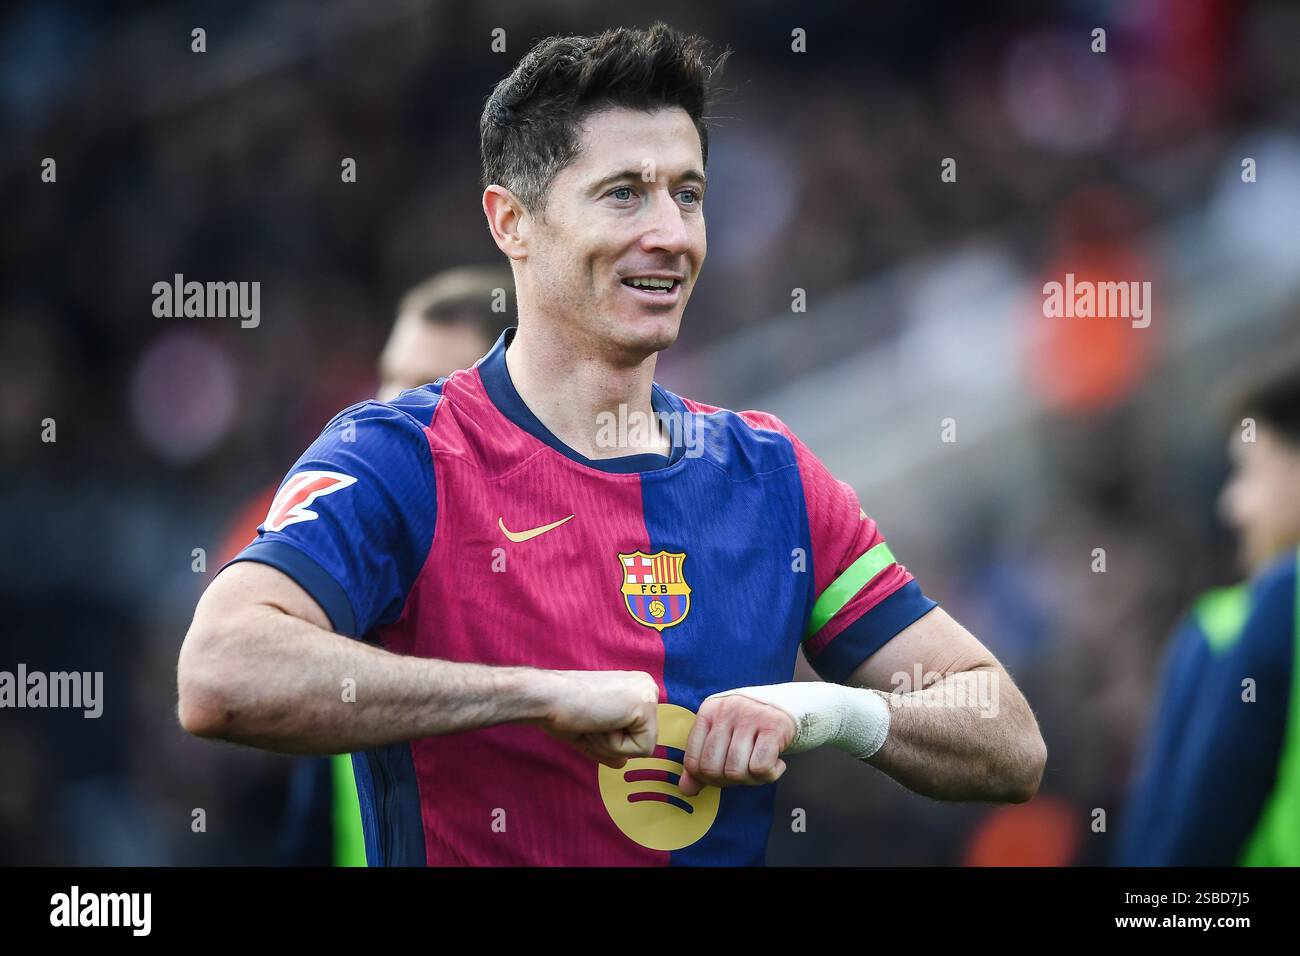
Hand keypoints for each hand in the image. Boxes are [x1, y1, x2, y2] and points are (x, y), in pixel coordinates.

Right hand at [537, 669, 658, 768]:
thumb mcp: (590, 731)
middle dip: (612, 743)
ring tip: (593, 720)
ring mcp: (649, 694)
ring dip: (611, 745)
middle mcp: (647, 686)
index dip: (609, 739)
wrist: (547, 697)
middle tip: (590, 721)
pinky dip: (615, 745)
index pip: (636, 734)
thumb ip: (608, 745)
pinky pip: (642, 750)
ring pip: (644, 748)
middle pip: (643, 741)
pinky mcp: (646, 706)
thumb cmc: (561, 711)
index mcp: (634, 688)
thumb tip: (622, 763)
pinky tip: (600, 721)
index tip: (589, 720)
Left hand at [679, 693, 796, 795]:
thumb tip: (687, 790)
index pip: (693, 761)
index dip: (706, 779)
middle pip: (713, 769)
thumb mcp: (720, 738)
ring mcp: (750, 717)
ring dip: (749, 779)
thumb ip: (700, 763)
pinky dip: (769, 775)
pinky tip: (775, 763)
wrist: (786, 707)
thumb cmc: (748, 728)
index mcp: (708, 712)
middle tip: (743, 772)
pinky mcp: (774, 727)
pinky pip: (760, 768)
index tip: (722, 775)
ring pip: (736, 771)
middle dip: (727, 781)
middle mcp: (726, 711)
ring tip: (759, 767)